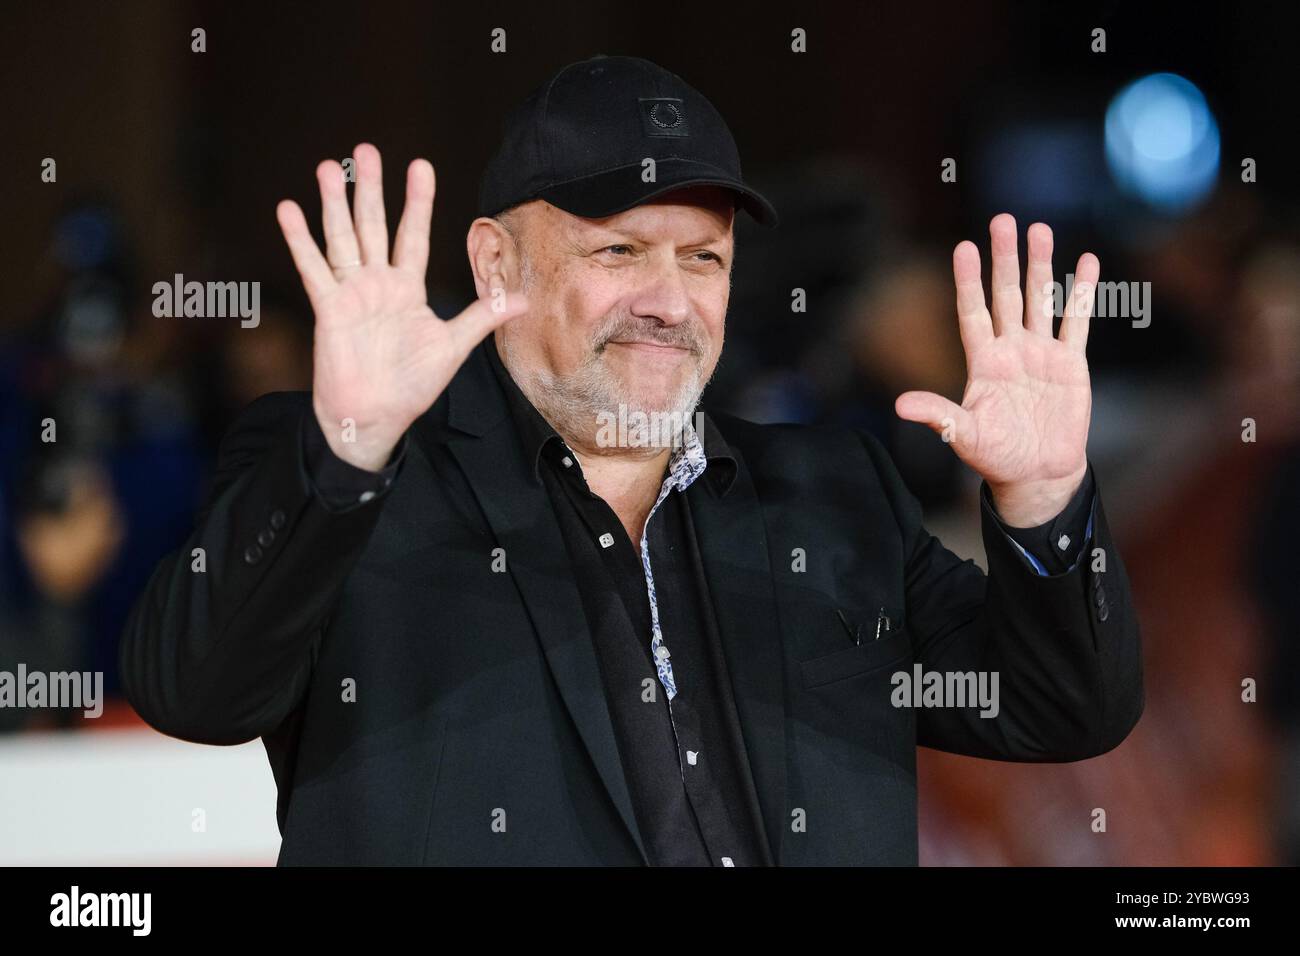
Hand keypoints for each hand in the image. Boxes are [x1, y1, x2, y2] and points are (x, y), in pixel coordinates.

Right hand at [276, 143, 529, 470]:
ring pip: (342, 239)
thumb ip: (481, 318)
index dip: (418, 202)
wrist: (375, 416)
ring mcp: (351, 293)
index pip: (413, 236)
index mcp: (407, 289)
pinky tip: (288, 209)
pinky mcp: (328, 308)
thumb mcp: (452, 347)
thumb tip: (522, 301)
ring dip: (334, 203)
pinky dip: (300, 241)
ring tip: (328, 167)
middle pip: (374, 226)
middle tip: (366, 150)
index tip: (420, 165)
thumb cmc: (411, 384)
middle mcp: (378, 283)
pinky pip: (313, 269)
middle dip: (371, 189)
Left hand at [895, 214, 1096, 525]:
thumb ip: (938, 415)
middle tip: (1002, 220)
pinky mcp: (1069, 363)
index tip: (963, 248)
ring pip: (1040, 299)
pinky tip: (1087, 262)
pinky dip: (1082, 292)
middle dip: (1004, 259)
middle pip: (1006, 294)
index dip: (968, 281)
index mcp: (983, 362)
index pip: (972, 312)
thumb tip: (899, 406)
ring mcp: (1040, 353)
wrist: (1037, 474)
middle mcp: (1010, 350)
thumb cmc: (996, 456)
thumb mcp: (963, 435)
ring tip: (1039, 229)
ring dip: (1040, 265)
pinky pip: (1075, 321)